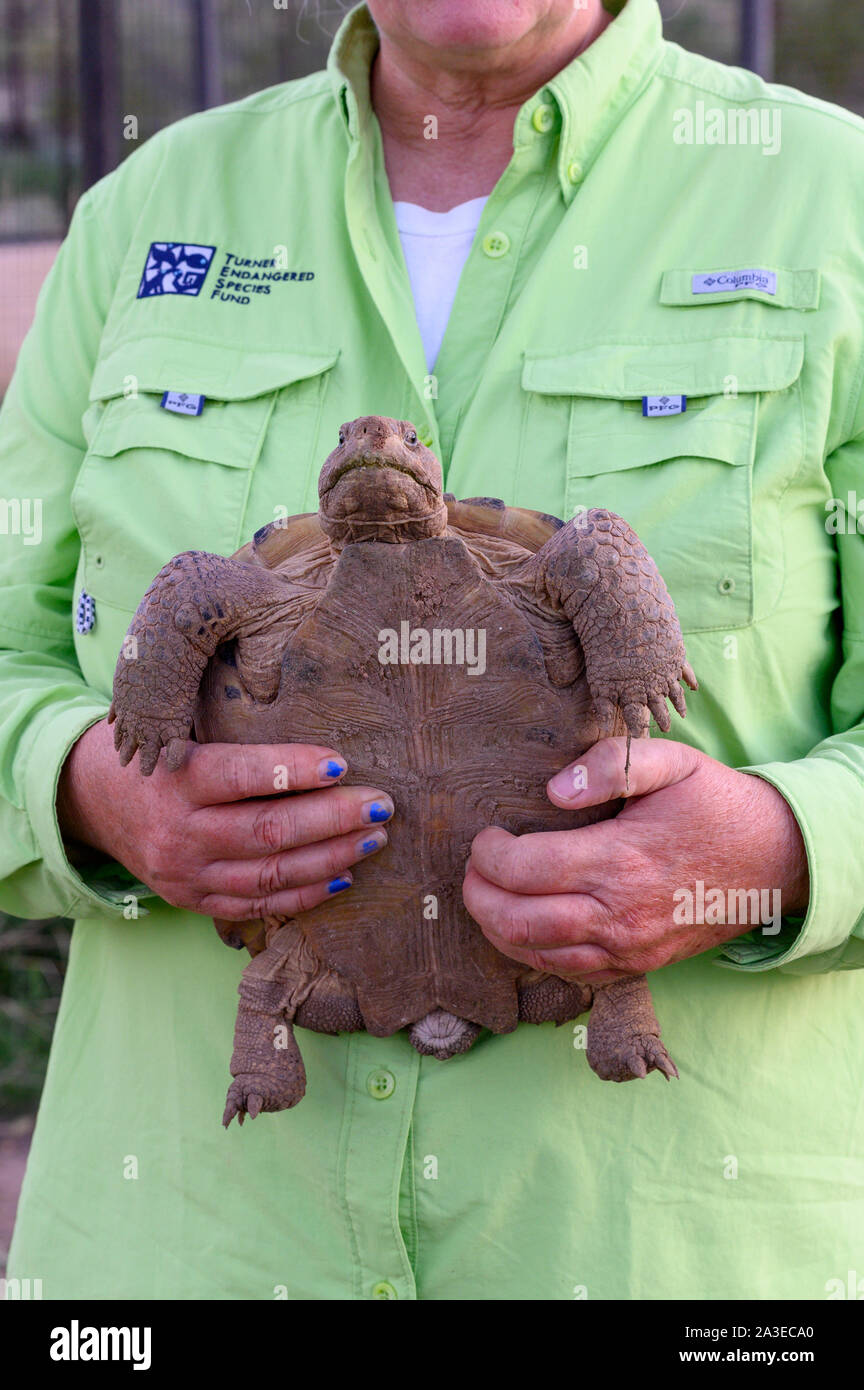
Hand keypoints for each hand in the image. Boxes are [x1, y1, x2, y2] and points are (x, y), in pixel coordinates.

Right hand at [57, 719, 393, 919]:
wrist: (92, 800)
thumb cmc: (158, 751)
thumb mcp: (181, 729)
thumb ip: (238, 733)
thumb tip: (318, 720)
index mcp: (175, 778)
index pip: (242, 774)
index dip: (295, 770)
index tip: (343, 762)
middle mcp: (179, 831)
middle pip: (267, 831)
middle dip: (333, 819)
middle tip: (381, 804)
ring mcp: (186, 874)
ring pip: (270, 873)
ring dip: (332, 858)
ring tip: (374, 837)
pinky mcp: (193, 900)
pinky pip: (258, 904)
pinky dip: (305, 893)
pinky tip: (344, 875)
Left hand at [463, 737, 809, 985]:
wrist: (776, 861)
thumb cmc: (716, 805)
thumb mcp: (672, 761)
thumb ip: (610, 764)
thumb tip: (553, 791)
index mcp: (621, 860)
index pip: (526, 869)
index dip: (489, 855)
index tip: (485, 836)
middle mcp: (620, 914)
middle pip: (518, 922)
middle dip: (478, 896)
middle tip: (472, 870)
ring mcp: (629, 949)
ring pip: (537, 956)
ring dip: (497, 930)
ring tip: (486, 897)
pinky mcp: (638, 967)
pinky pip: (570, 973)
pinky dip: (533, 954)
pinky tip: (521, 928)